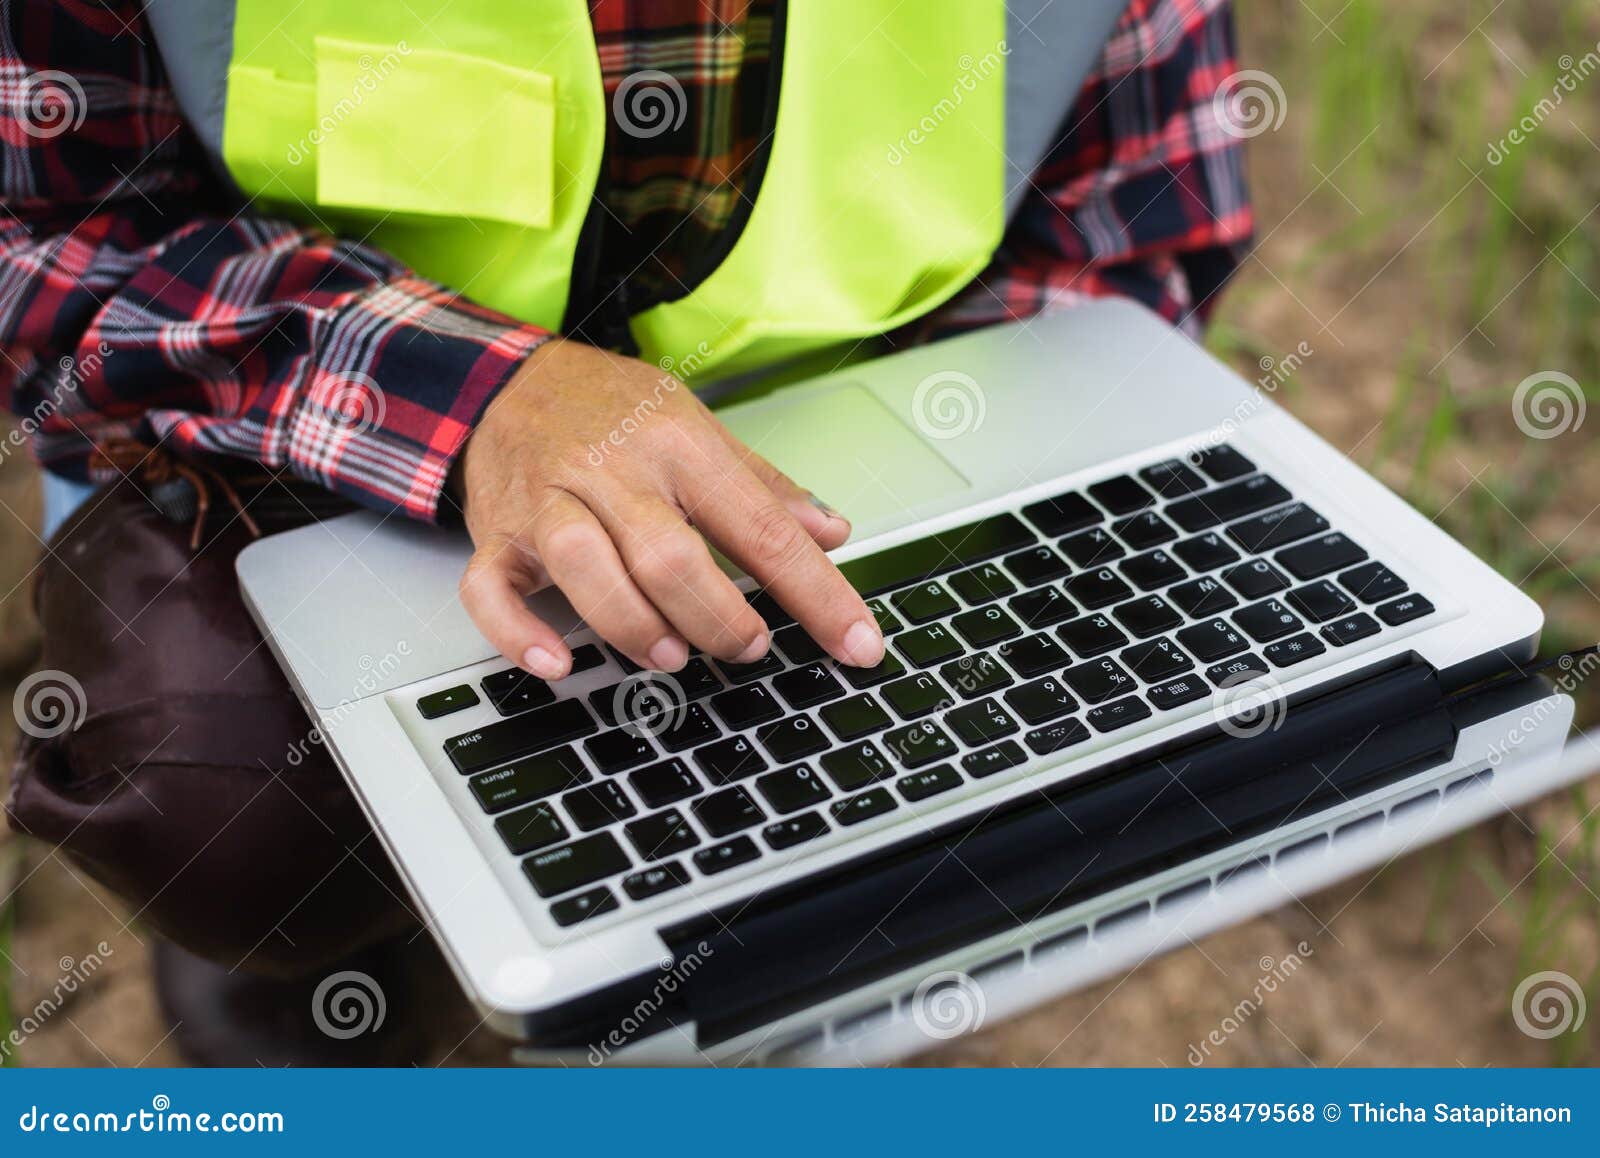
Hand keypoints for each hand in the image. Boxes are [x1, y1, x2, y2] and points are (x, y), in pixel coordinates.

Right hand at [455, 339, 884, 679]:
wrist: (508, 380)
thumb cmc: (613, 411)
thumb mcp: (699, 427)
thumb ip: (765, 486)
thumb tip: (833, 532)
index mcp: (678, 444)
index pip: (762, 526)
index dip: (817, 594)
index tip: (858, 644)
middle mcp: (613, 471)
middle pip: (668, 554)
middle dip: (718, 615)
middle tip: (749, 646)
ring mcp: (548, 503)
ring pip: (584, 567)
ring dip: (633, 625)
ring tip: (671, 656)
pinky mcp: (498, 535)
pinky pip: (492, 590)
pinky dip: (520, 633)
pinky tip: (557, 662)